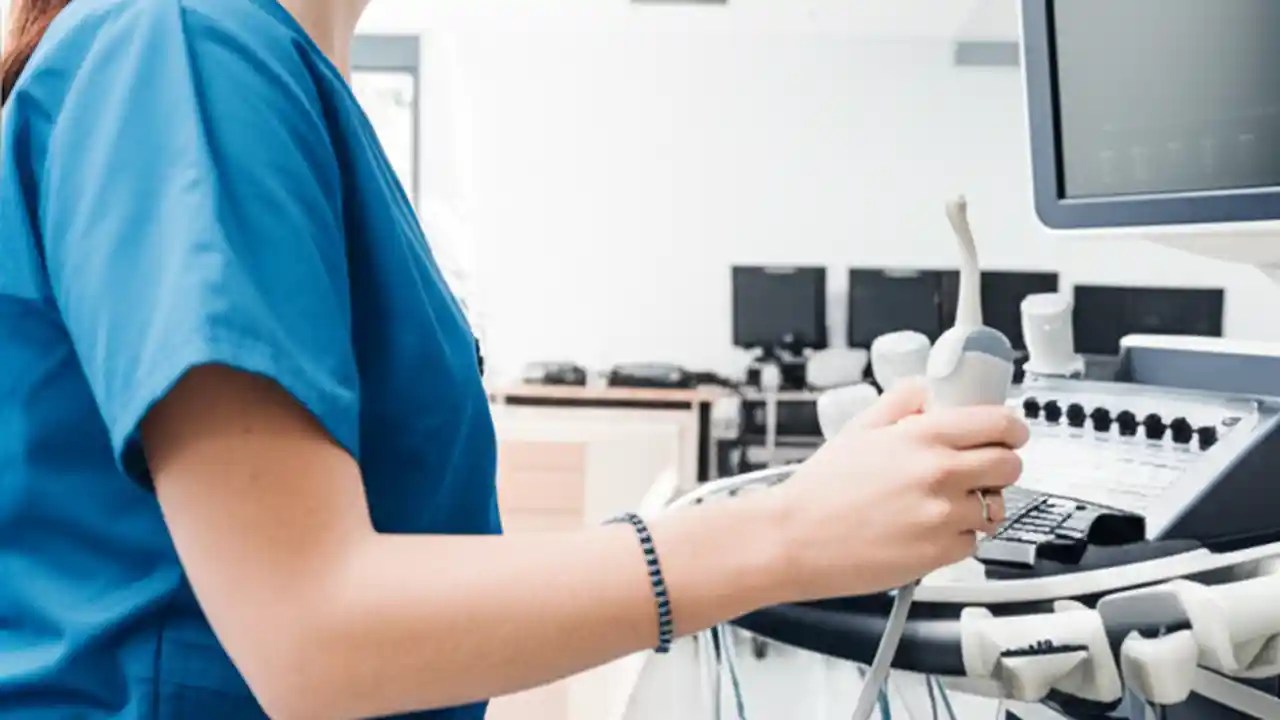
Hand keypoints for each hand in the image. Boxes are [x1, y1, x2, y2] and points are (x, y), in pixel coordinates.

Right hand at [767, 379, 1028, 601]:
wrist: (795, 539)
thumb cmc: (820, 490)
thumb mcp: (858, 429)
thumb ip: (902, 403)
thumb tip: (929, 391)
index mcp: (922, 436)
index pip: (999, 423)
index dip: (1011, 428)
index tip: (1009, 434)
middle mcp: (940, 474)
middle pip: (1010, 465)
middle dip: (1001, 466)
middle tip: (981, 470)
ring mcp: (943, 515)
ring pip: (995, 507)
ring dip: (979, 504)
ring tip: (944, 504)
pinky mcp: (940, 552)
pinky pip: (973, 541)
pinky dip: (957, 536)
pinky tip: (927, 529)